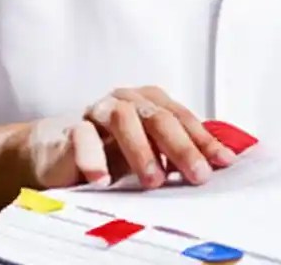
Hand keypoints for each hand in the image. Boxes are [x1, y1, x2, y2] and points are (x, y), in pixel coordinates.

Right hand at [21, 86, 237, 190]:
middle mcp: (128, 100)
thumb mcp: (148, 152)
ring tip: (154, 180)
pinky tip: (103, 179)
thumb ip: (174, 155)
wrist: (57, 151)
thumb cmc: (110, 149)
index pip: (183, 118)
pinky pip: (83, 137)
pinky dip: (94, 158)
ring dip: (142, 151)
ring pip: (123, 119)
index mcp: (151, 101)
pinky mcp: (71, 128)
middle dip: (182, 147)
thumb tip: (213, 168)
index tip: (223, 162)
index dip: (204, 140)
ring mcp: (99, 110)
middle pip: (159, 117)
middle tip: (197, 174)